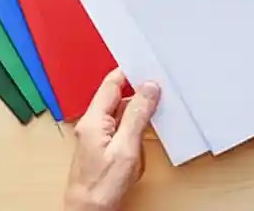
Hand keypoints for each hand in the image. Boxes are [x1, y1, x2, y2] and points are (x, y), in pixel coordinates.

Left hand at [64, 70, 159, 210]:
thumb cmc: (102, 186)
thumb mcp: (126, 148)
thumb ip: (137, 115)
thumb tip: (149, 88)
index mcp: (93, 119)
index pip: (112, 83)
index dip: (130, 72)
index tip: (150, 67)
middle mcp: (92, 123)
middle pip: (117, 96)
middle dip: (139, 91)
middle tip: (161, 88)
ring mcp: (97, 135)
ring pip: (121, 111)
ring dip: (139, 110)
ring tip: (158, 109)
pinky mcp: (104, 146)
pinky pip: (121, 126)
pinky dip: (136, 125)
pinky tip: (147, 130)